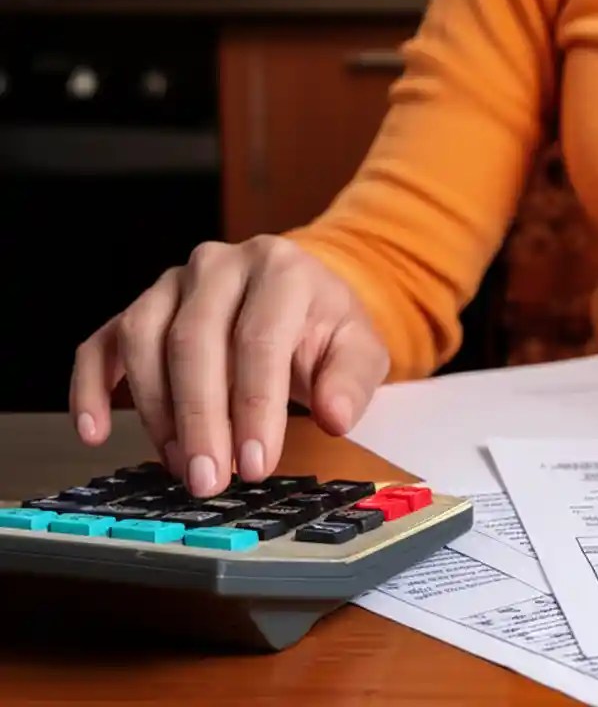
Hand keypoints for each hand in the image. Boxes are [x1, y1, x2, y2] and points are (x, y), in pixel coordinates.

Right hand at [70, 236, 389, 496]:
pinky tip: (94, 431)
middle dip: (201, 419)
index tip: (256, 463)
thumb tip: (336, 415)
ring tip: (181, 466)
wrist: (300, 300)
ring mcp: (172, 283)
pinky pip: (101, 344)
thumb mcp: (360, 351)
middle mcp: (219, 265)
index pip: (259, 339)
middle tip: (210, 478)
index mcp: (280, 269)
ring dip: (157, 412)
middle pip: (195, 341)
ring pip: (143, 340)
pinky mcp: (139, 308)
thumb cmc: (325, 329)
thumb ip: (352, 381)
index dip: (255, 407)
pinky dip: (91, 388)